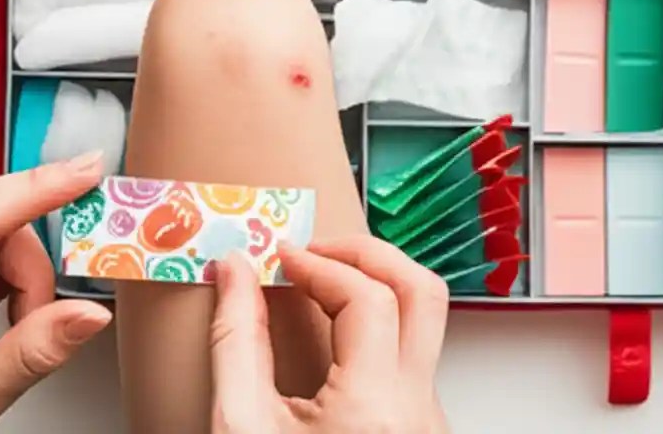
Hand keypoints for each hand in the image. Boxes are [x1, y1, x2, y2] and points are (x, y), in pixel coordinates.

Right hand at [211, 237, 450, 433]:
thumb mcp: (241, 425)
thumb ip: (236, 340)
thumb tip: (235, 274)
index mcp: (374, 408)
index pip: (366, 297)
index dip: (319, 263)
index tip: (279, 257)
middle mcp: (417, 409)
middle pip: (421, 292)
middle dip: (367, 253)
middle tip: (315, 247)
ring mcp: (427, 418)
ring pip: (427, 320)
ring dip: (379, 282)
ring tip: (325, 275)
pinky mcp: (421, 423)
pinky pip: (414, 352)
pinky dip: (379, 319)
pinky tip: (337, 323)